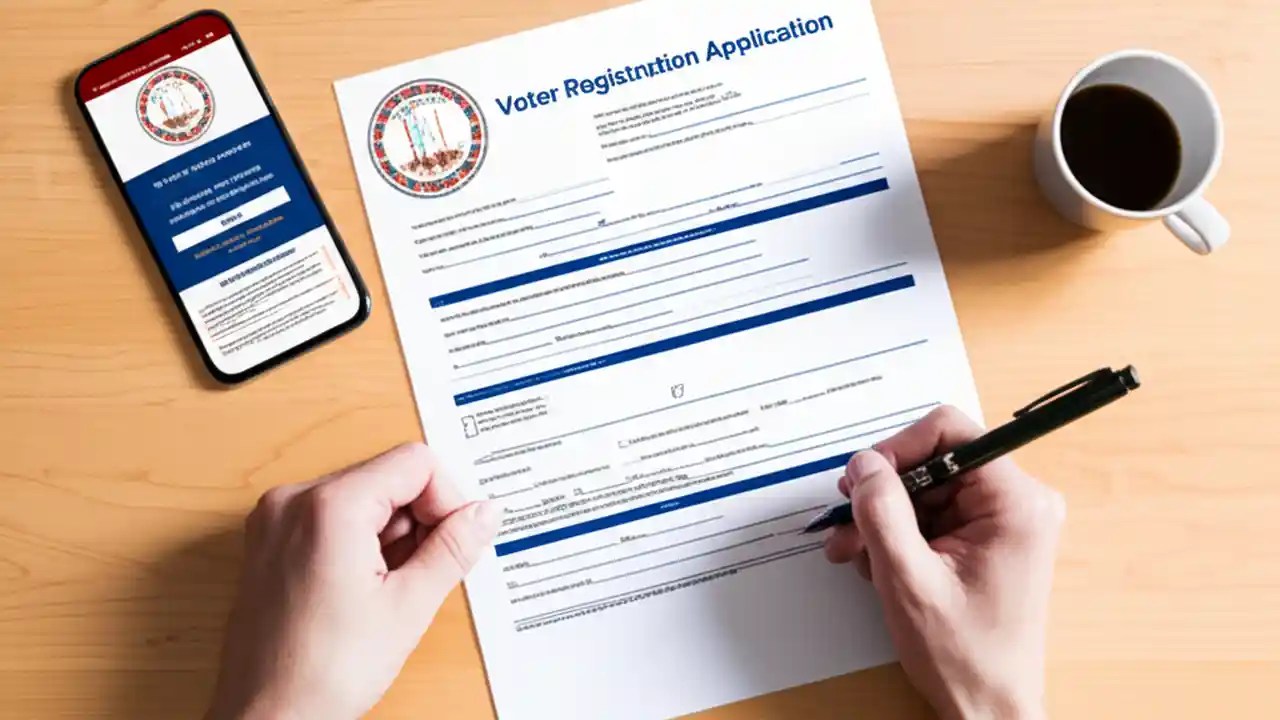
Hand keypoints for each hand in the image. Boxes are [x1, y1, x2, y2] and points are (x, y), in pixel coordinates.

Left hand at [206, 443, 499, 719]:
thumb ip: (454, 548)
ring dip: (392, 534)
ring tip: (391, 590)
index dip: (447, 500)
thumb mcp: (409, 606)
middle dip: (419, 519)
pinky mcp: (270, 541)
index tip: (453, 542)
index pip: (414, 463)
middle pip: (386, 476)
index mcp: (329, 506)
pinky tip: (367, 589)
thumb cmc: (323, 673)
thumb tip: (484, 512)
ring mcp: (276, 520)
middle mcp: (294, 500)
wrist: (268, 718)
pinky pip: (332, 518)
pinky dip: (361, 542)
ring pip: (362, 497)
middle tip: (424, 573)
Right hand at [825, 407, 1063, 719]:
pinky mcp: (984, 540)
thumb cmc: (964, 656)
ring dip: (882, 519)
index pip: (951, 431)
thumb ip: (882, 512)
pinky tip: (878, 565)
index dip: (898, 448)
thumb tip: (863, 463)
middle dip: (882, 494)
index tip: (863, 480)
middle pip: (932, 462)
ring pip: (924, 491)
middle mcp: (1017, 502)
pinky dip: (897, 536)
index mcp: (1016, 502)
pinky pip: (930, 516)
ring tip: (852, 553)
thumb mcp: (908, 579)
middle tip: (844, 524)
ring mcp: (1001, 522)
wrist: (988, 708)